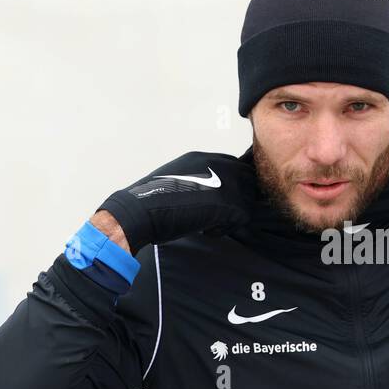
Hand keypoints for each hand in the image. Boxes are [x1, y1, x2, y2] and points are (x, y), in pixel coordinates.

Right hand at [96, 152, 257, 250]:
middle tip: (221, 215)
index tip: (222, 202)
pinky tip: (207, 231)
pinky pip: (242, 217)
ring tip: (211, 224)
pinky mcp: (227, 203)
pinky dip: (226, 228)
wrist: (140, 211)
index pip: (234, 165)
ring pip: (248, 199)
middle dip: (238, 199)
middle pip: (247, 178)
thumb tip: (210, 193)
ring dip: (233, 215)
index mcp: (203, 157)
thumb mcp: (178, 177)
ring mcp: (224, 182)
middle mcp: (217, 164)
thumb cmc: (152, 200)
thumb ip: (198, 178)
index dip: (233, 185)